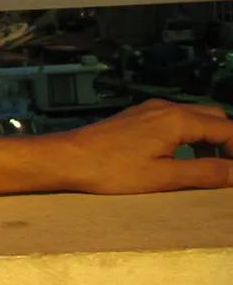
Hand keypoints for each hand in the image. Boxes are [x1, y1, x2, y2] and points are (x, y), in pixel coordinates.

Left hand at [54, 99, 231, 193]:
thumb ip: (205, 173)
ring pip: (195, 118)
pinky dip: (189, 136)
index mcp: (177, 119)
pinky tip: (183, 158)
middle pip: (215, 118)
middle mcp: (166, 108)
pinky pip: (175, 120)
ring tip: (213, 168)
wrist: (67, 157)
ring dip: (210, 139)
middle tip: (229, 170)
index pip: (227, 129)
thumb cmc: (111, 170)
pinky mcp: (137, 117)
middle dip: (229, 142)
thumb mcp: (163, 177)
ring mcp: (149, 110)